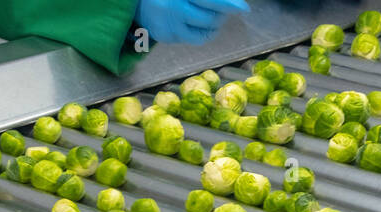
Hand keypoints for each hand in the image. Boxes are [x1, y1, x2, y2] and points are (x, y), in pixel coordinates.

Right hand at [135, 0, 250, 44]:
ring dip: (215, 25)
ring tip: (216, 18)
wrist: (136, 0)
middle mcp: (172, 8)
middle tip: (229, 9)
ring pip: (203, 32)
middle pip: (209, 17)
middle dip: (223, 15)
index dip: (229, 5)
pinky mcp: (166, 37)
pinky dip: (204, 32)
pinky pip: (193, 39)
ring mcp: (168, 25)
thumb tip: (233, 3)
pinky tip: (205, 25)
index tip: (243, 9)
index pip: (210, 0)